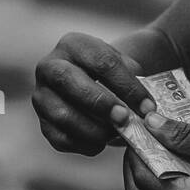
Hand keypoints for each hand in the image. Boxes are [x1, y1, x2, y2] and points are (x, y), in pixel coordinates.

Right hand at [33, 31, 157, 155]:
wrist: (92, 82)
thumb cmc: (112, 74)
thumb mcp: (124, 66)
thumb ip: (134, 83)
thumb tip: (144, 111)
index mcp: (73, 44)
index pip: (101, 62)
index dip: (127, 86)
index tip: (148, 107)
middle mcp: (50, 66)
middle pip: (69, 81)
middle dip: (101, 103)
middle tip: (125, 119)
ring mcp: (41, 95)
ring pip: (62, 115)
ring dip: (93, 129)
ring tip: (115, 133)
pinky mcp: (42, 122)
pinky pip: (61, 138)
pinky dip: (85, 145)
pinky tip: (102, 142)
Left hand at [121, 112, 189, 189]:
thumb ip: (186, 135)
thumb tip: (152, 122)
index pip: (142, 177)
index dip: (133, 149)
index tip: (136, 125)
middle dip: (135, 163)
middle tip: (143, 135)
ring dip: (151, 174)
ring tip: (162, 143)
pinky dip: (168, 184)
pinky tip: (181, 161)